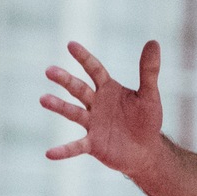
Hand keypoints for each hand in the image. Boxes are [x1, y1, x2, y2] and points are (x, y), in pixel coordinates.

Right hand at [41, 40, 163, 176]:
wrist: (145, 149)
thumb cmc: (146, 119)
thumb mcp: (149, 94)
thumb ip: (149, 70)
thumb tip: (153, 42)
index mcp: (108, 89)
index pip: (94, 69)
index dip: (84, 57)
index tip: (71, 44)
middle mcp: (96, 104)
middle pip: (78, 89)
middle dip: (65, 79)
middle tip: (49, 70)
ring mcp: (92, 124)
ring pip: (73, 112)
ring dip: (59, 106)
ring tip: (43, 99)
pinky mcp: (93, 144)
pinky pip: (76, 147)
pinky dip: (64, 150)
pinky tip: (50, 153)